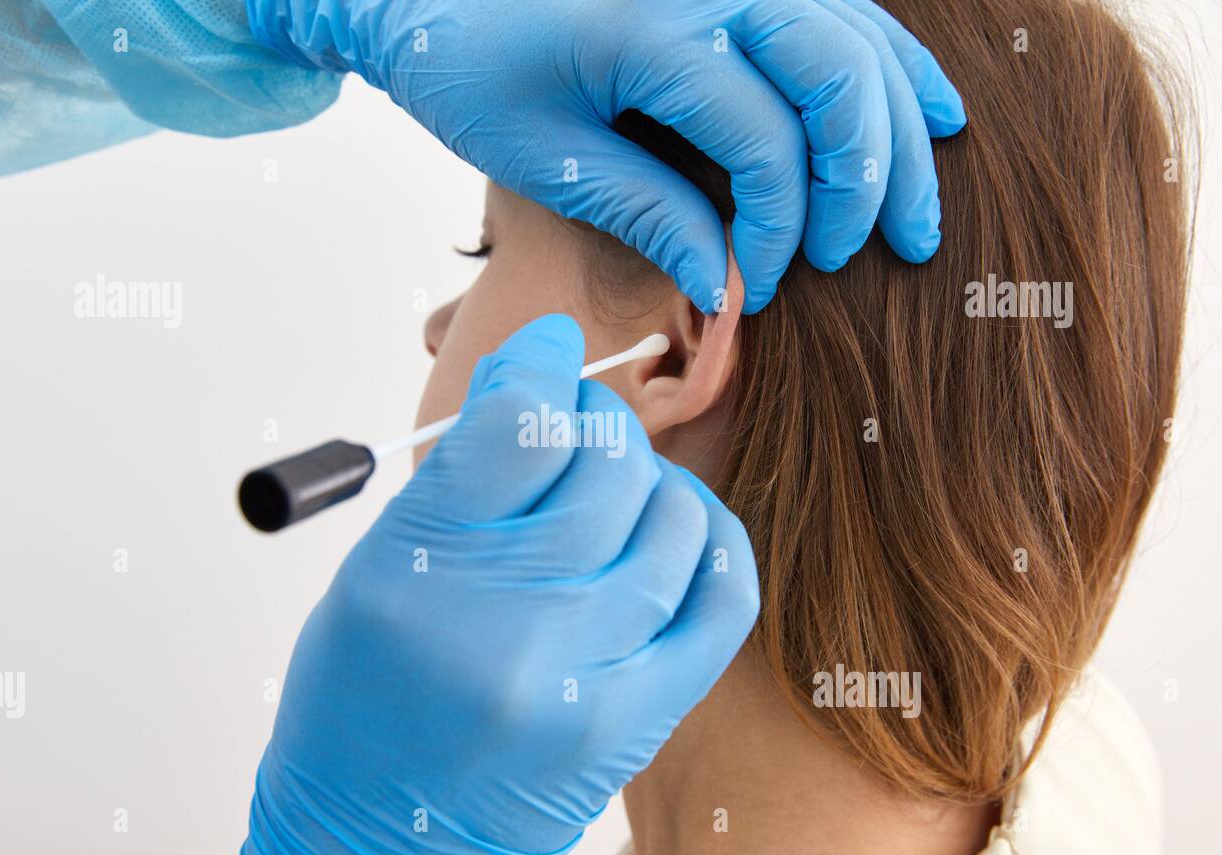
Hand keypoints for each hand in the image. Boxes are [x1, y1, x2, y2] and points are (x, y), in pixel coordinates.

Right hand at [238, 314, 760, 854]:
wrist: (378, 840)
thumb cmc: (362, 701)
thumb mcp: (376, 570)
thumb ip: (457, 476)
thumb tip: (530, 380)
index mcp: (419, 570)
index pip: (518, 423)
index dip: (544, 366)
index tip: (551, 355)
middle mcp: (507, 619)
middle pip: (603, 462)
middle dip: (594, 421)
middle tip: (576, 425)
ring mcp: (581, 676)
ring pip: (670, 518)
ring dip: (649, 480)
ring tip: (616, 490)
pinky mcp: (634, 721)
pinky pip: (719, 599)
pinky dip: (709, 543)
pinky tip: (675, 531)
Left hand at [246, 0, 965, 312]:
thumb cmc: (468, 66)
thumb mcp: (547, 156)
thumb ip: (649, 214)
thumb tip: (727, 285)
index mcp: (653, 28)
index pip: (765, 137)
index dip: (782, 223)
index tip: (763, 283)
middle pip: (838, 75)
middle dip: (868, 177)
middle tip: (878, 254)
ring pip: (858, 37)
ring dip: (899, 126)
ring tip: (919, 212)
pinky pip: (844, 11)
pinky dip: (890, 66)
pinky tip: (928, 113)